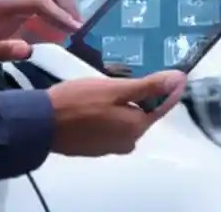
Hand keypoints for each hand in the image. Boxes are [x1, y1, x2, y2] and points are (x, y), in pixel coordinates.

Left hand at [0, 0, 81, 66]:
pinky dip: (60, 19)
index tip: (74, 28)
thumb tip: (28, 50)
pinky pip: (47, 11)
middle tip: (77, 30)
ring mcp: (21, 8)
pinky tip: (66, 35)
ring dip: (66, 11)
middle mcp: (16, 2)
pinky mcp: (24, 17)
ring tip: (75, 33)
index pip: (38, 2)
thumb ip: (1, 50)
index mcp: (6, 7)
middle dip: (67, 7)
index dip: (58, 13)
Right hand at [47, 70, 187, 155]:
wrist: (41, 122)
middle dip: (136, 96)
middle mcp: (127, 142)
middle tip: (122, 76)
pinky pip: (109, 126)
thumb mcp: (115, 88)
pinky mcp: (94, 147)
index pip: (161, 107)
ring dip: (119, 104)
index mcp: (135, 128)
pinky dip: (106, 114)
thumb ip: (148, 86)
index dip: (167, 89)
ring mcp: (109, 147)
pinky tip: (93, 102)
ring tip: (105, 87)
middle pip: (140, 114)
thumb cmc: (78, 101)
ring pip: (123, 120)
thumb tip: (179, 79)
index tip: (175, 74)